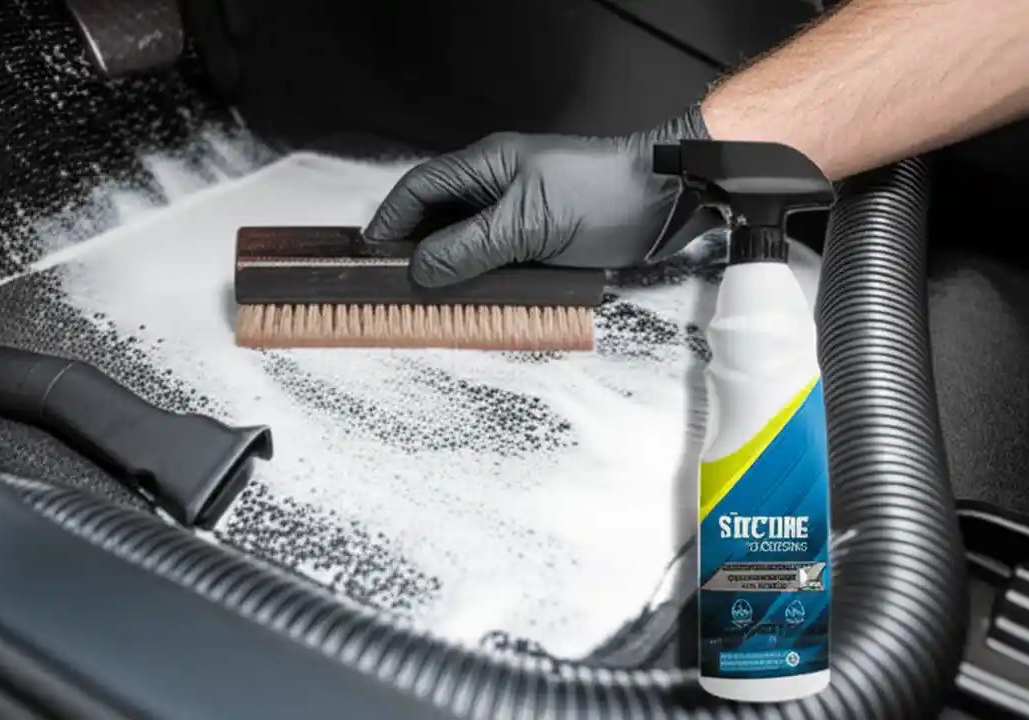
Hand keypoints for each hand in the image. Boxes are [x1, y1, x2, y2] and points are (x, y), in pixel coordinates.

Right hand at [364, 107, 718, 286]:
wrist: (669, 201)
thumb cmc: (605, 193)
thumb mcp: (529, 222)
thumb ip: (471, 247)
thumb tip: (421, 270)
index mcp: (487, 166)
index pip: (419, 189)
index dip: (390, 221)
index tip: (370, 254)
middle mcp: (497, 189)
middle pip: (436, 219)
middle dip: (414, 251)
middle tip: (394, 287)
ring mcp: (518, 217)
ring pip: (464, 246)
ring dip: (448, 273)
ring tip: (428, 303)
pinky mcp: (539, 244)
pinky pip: (496, 264)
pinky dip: (481, 285)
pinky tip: (473, 304)